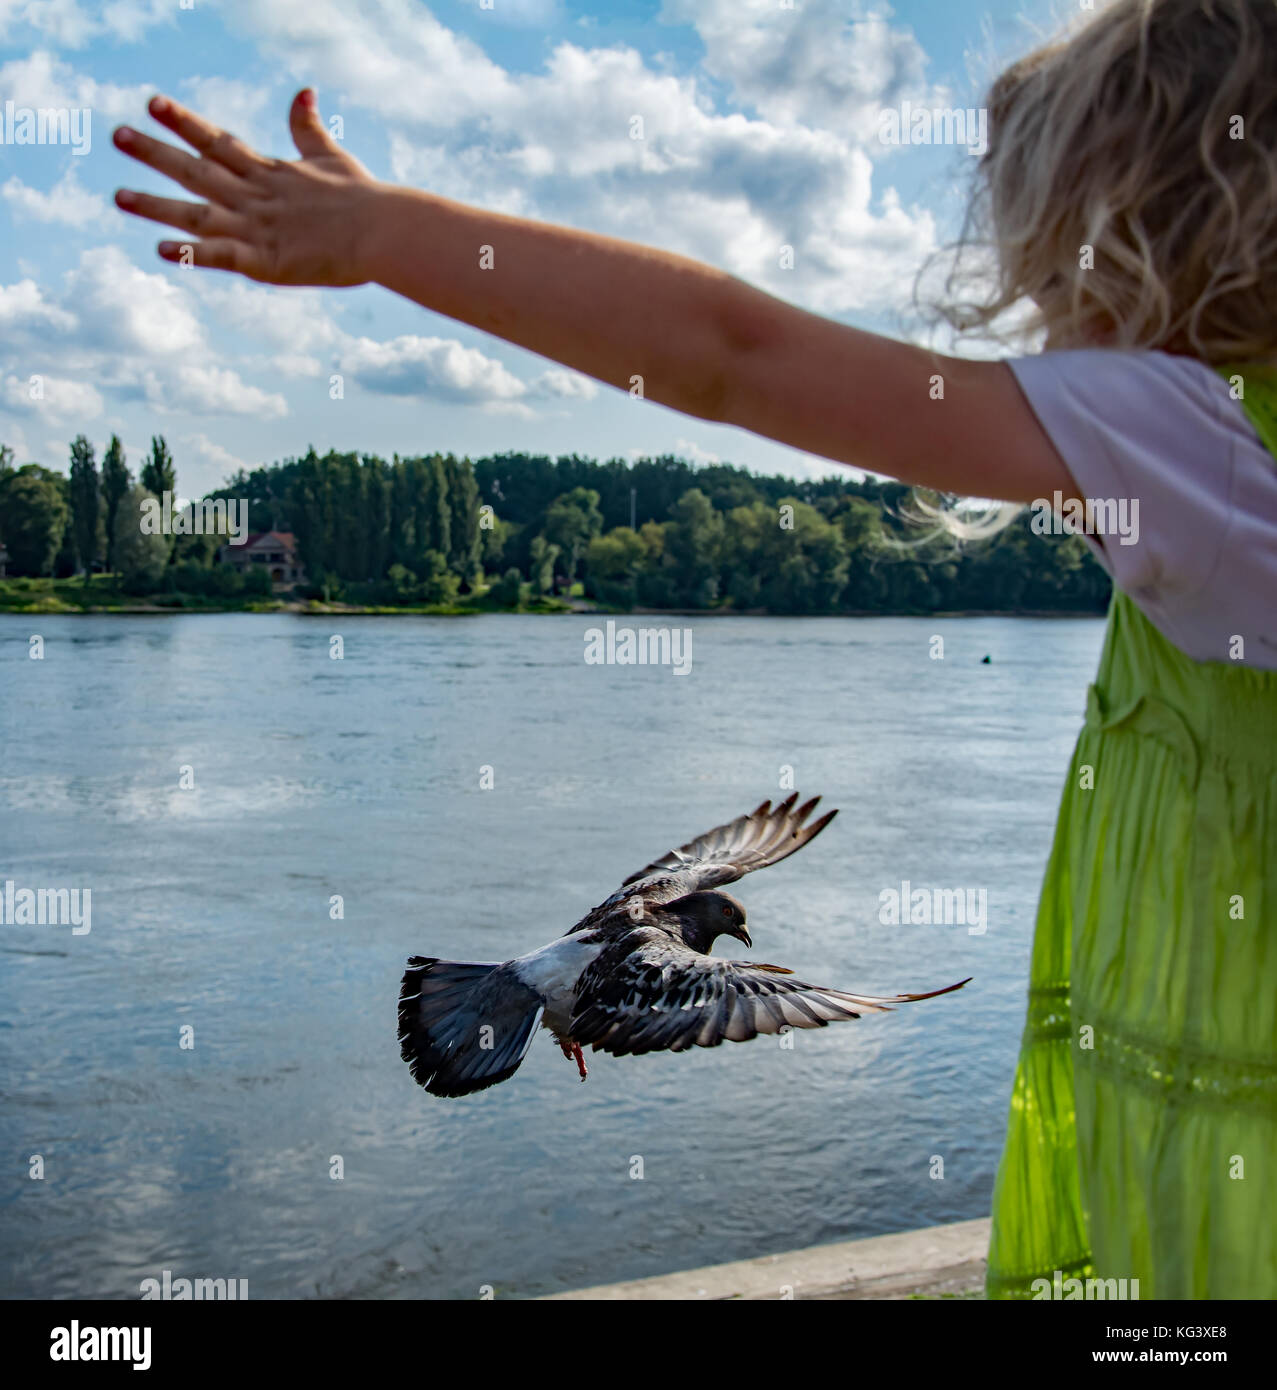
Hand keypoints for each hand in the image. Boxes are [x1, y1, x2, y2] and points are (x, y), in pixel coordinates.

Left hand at [113, 90, 384, 285]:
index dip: (184, 122)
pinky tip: (159, 249)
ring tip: (118, 197)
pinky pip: (220, 256)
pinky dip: (190, 252)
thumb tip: (303, 92)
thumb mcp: (330, 157)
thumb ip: (307, 128)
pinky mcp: (266, 261)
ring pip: (196, 213)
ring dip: (156, 205)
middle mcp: (255, 195)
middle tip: (116, 135)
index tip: (152, 103)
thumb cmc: (363, 197)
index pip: (218, 141)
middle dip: (154, 153)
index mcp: (269, 171)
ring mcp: (257, 228)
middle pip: (195, 170)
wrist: (382, 231)